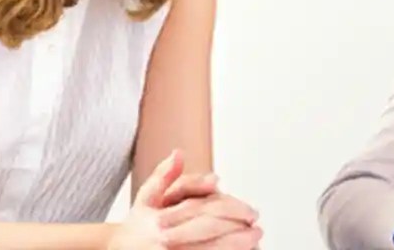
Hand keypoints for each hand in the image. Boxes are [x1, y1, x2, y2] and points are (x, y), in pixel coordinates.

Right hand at [107, 149, 261, 249]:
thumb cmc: (136, 226)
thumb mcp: (146, 198)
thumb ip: (164, 176)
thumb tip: (179, 153)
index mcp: (161, 218)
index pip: (203, 209)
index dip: (232, 208)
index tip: (251, 212)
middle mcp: (164, 238)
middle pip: (208, 229)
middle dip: (237, 228)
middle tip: (257, 228)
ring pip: (208, 249)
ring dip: (234, 246)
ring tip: (254, 243)